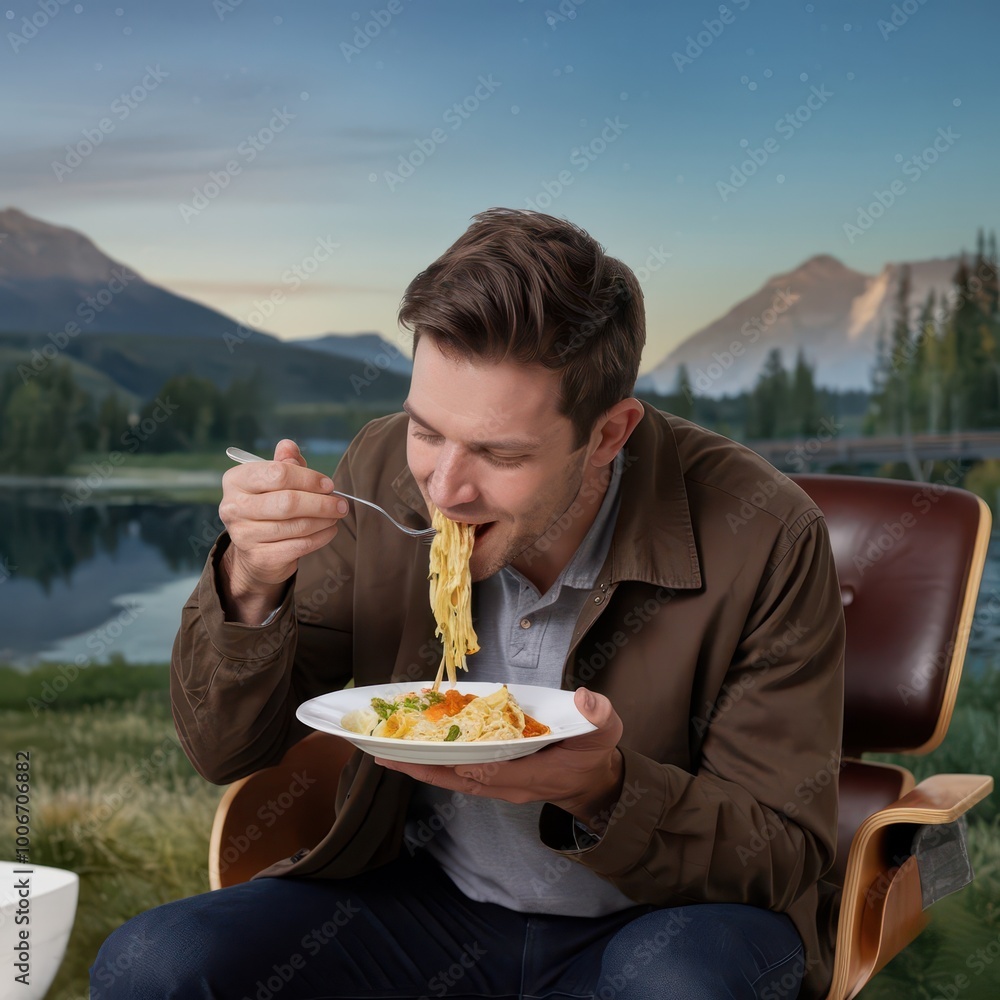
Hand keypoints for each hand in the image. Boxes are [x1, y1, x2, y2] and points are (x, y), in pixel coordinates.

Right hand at [218, 439, 348, 622]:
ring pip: (296, 525)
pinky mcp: (259, 557)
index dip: (309, 479)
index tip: (329, 485)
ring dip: (324, 520)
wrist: (255, 551)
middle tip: (341, 504)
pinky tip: (329, 531)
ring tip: (336, 516)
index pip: (278, 474)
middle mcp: (234, 507)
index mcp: (236, 480)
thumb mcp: (274, 481)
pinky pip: (299, 545)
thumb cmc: (269, 506)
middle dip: (321, 503)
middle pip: (288, 502)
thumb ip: (284, 463)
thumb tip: (289, 446)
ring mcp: (243, 534)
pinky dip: (321, 537)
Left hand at [376, 688, 624, 828]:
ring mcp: (500, 785)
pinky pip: (458, 774)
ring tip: (387, 756)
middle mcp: (510, 785)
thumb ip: (598, 717)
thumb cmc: (594, 753)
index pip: (493, 771)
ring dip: (422, 768)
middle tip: (387, 756)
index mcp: (534, 775)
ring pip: (454, 780)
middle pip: (460, 779)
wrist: (592, 781)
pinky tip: (413, 753)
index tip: (436, 751)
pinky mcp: (494, 779)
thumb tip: (587, 699)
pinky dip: (435, 764)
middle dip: (424, 768)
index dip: (464, 761)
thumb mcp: (604, 732)